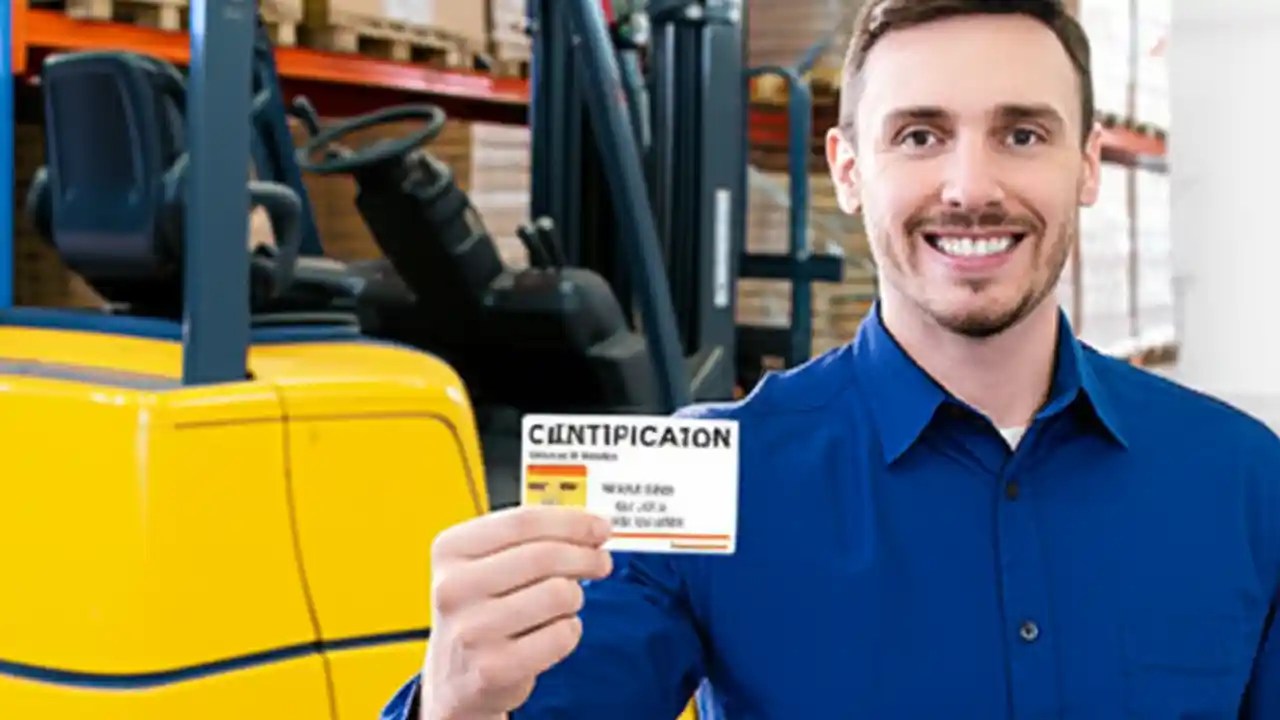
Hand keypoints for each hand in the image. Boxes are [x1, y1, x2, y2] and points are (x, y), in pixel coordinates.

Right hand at [418, 505, 613, 719]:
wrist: (456, 679)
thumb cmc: (482, 610)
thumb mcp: (488, 564)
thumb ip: (534, 539)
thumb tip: (593, 527)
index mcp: (450, 551)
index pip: (523, 521)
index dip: (572, 521)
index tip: (600, 526)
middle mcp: (453, 588)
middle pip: (544, 556)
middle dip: (585, 556)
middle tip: (601, 561)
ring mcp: (471, 631)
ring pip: (558, 594)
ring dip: (574, 596)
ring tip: (564, 603)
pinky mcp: (493, 669)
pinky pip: (562, 635)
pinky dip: (570, 630)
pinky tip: (555, 631)